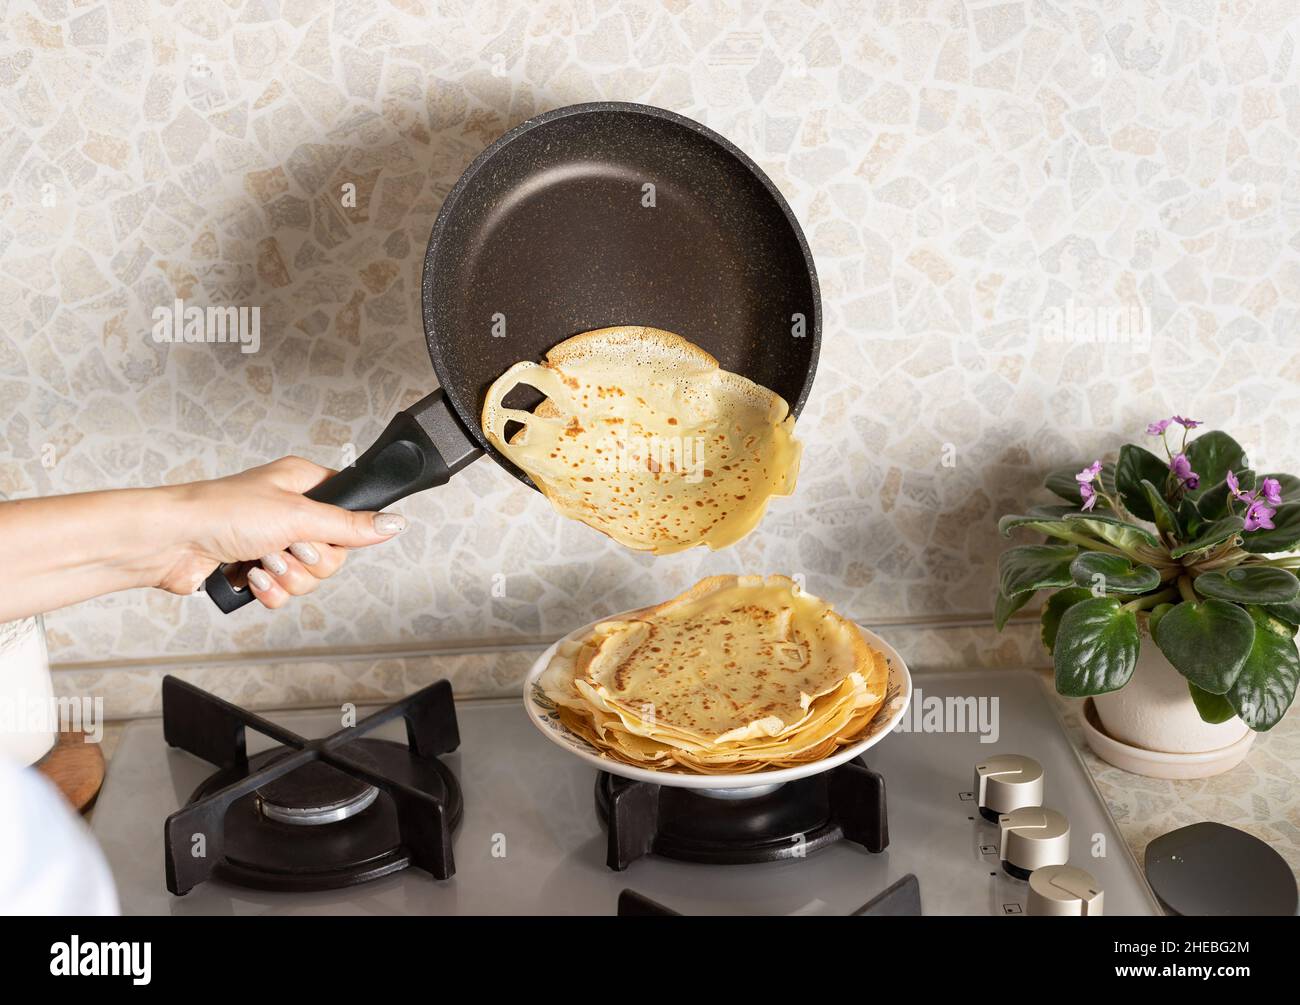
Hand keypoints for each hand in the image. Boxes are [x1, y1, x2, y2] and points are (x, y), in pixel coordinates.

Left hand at [158, 456, 405, 608]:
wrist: (169, 542)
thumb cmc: (220, 511)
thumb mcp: (297, 516)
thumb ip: (349, 525)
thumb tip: (393, 523)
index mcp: (303, 484)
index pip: (349, 513)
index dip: (341, 532)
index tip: (321, 534)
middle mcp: (289, 512)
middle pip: (332, 554)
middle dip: (308, 560)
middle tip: (285, 546)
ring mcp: (271, 542)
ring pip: (309, 577)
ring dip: (286, 576)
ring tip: (261, 562)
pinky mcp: (255, 570)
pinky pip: (283, 592)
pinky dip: (268, 590)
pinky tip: (250, 577)